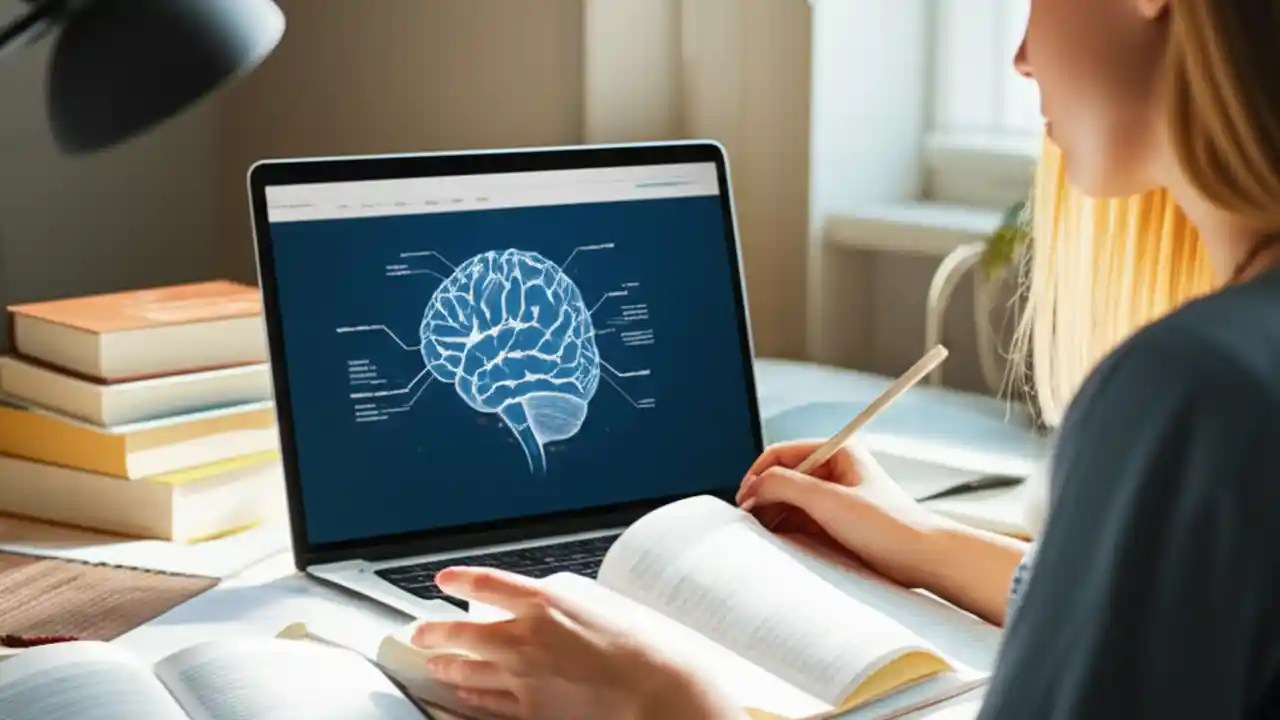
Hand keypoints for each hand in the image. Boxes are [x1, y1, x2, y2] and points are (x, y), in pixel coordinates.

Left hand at [411, 567, 740, 719]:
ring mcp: (523, 678)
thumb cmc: (646, 647)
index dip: (460, 580)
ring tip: (434, 661)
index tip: (445, 580)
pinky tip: (463, 691)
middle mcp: (525, 638)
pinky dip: (472, 695)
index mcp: (546, 601)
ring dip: (448, 663)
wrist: (657, 692)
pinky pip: (490, 702)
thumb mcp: (603, 604)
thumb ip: (567, 603)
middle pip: (464, 631)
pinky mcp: (530, 713)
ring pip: (470, 669)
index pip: (487, 584)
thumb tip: (548, 605)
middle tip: (421, 629)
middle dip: (436, 630)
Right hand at [736, 441, 947, 588]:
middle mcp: (835, 470)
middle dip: (764, 497)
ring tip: (763, 535)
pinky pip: (801, 520)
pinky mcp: (838, 521)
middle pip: (783, 477)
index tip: (744, 501)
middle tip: (749, 522)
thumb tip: (753, 486)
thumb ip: (785, 486)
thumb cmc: (889, 526)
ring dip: (774, 515)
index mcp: (837, 451)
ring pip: (790, 500)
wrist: (924, 558)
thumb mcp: (829, 501)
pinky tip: (781, 543)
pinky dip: (787, 529)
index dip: (758, 475)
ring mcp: (836, 496)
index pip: (781, 454)